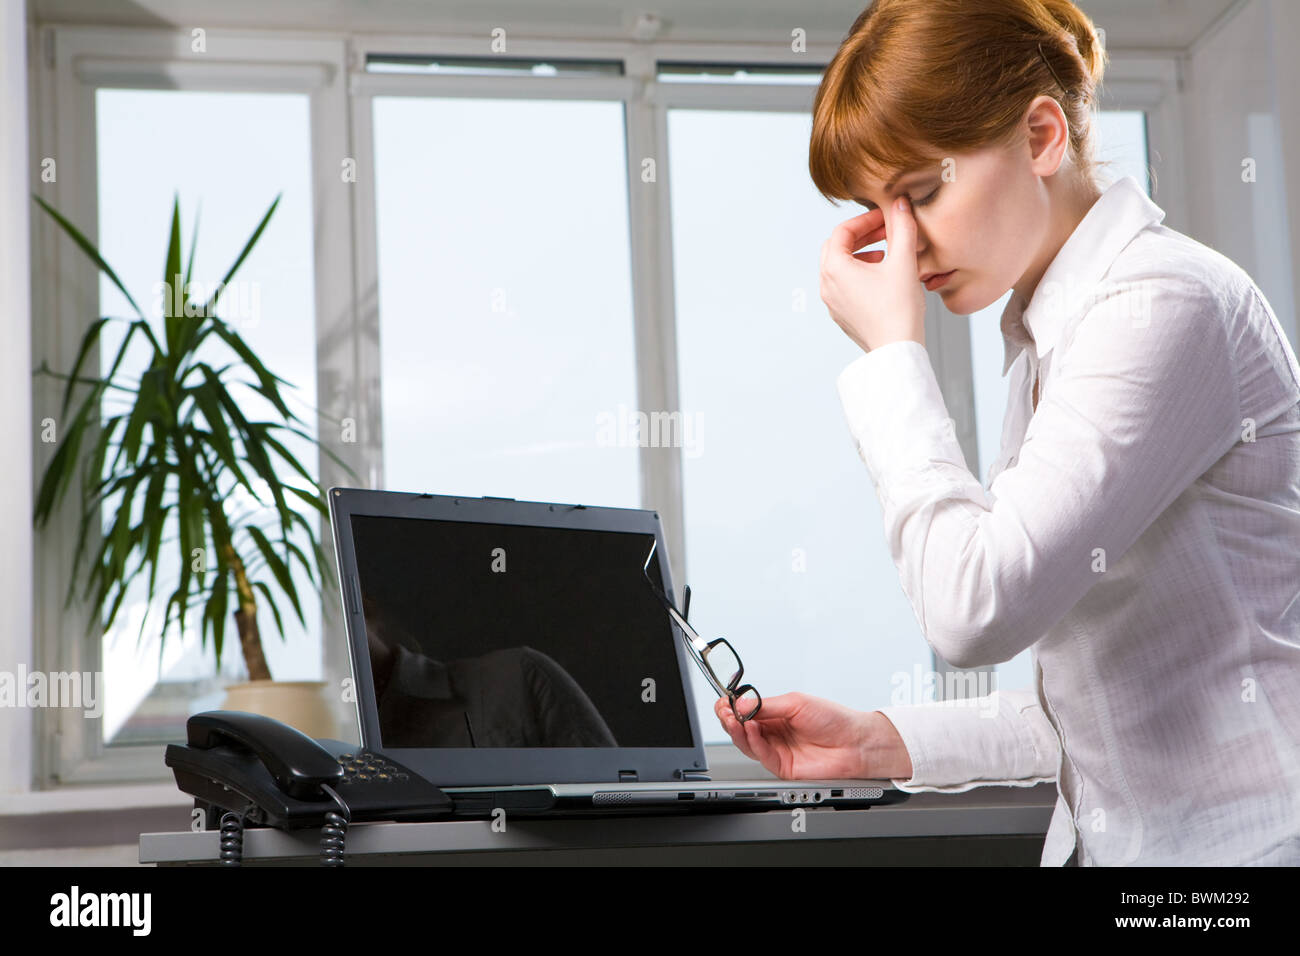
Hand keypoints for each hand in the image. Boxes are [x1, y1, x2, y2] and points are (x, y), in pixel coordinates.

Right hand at [715, 692, 912, 780]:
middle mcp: (774, 732)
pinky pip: (761, 755)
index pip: (745, 711)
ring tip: (735, 719)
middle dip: (729, 718)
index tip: (724, 701)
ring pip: (747, 743)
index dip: (732, 706)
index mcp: (776, 714)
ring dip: (737, 731)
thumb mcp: (796, 703)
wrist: (856, 743)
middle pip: (741, 728)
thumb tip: (741, 704)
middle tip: (724, 710)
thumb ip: (766, 705)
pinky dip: (754, 742)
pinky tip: (752, 730)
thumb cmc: (834, 720)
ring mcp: (777, 750)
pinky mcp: (782, 767)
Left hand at [819, 196, 926, 352]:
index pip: (842, 231)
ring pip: (838, 267)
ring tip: (884, 254)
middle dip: (860, 236)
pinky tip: (881, 278)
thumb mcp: (904, 261)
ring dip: (859, 254)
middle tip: (884, 232)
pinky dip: (858, 274)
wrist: (897, 350)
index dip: (865, 220)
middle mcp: (826, 285)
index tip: (886, 219)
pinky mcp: (841, 315)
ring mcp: (831, 302)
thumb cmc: (899, 309)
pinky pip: (843, 286)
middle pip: (836, 248)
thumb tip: (901, 203)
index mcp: (835, 269)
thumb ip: (902, 228)